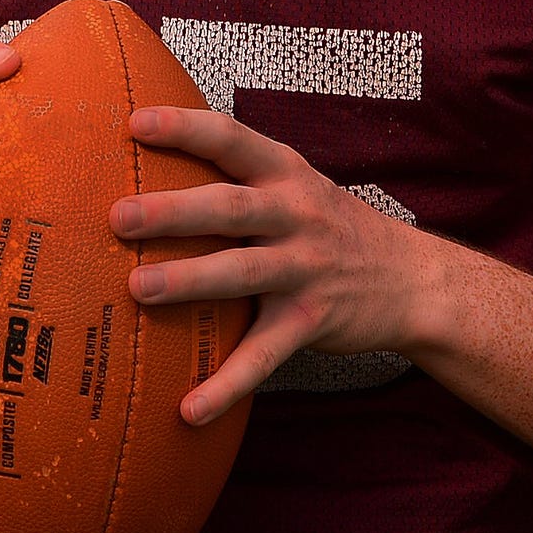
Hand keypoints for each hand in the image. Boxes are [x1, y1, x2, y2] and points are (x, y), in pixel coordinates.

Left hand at [111, 105, 439, 424]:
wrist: (413, 279)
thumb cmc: (327, 226)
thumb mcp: (294, 184)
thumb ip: (237, 176)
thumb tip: (145, 168)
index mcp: (284, 173)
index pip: (231, 139)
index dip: (185, 128)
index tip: (135, 123)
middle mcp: (297, 214)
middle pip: (230, 207)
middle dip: (174, 210)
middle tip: (119, 216)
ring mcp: (306, 269)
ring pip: (243, 273)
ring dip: (190, 280)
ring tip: (139, 288)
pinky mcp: (311, 321)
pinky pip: (264, 355)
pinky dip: (227, 384)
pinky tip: (190, 410)